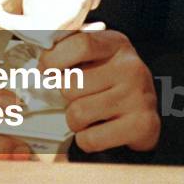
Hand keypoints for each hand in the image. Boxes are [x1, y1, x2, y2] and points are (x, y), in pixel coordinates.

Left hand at [38, 29, 160, 153]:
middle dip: (64, 96)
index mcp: (116, 44)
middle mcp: (131, 67)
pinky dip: (86, 140)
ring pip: (78, 113)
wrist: (145, 110)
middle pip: (72, 84)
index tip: (44, 68)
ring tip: (87, 114)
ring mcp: (138, 97)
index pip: (80, 44)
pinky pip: (91, 139)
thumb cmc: (111, 79)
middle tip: (75, 97)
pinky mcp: (142, 126)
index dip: (54, 58)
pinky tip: (96, 131)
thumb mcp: (97, 55)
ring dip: (74, 120)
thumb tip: (38, 61)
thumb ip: (71, 50)